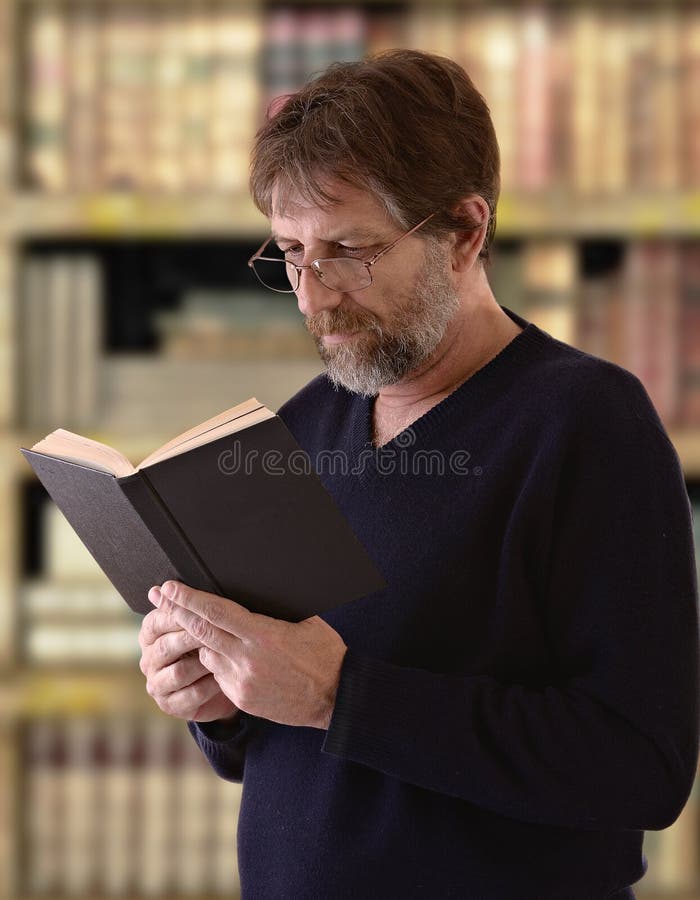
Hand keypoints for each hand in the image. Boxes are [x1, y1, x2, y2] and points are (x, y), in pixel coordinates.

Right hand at [139, 598, 239, 722]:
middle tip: (218, 631)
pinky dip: (209, 685)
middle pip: (167, 646)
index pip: (157, 621)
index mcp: (150, 633)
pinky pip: (190, 695)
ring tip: (224, 655)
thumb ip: (191, 606)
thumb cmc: (209, 642)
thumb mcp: (201, 621)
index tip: (200, 608)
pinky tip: (223, 677)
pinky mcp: (170, 704)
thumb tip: (168, 585)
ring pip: (179, 671)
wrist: (217, 682)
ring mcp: (157, 683)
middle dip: (192, 637)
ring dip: (204, 662)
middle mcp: (148, 658)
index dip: (178, 613)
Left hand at [149, 580, 347, 729]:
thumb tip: (256, 591)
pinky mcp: (242, 698)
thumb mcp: (306, 621)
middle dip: (176, 611)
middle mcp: (248, 658)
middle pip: (200, 631)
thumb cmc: (324, 654)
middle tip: (158, 596)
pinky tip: (224, 653)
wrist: (336, 697)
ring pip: (206, 653)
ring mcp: (242, 681)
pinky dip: (217, 660)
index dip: (189, 598)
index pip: (216, 612)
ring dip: (199, 638)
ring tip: (193, 624)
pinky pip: (219, 674)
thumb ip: (276, 609)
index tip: (170, 587)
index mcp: (264, 635)